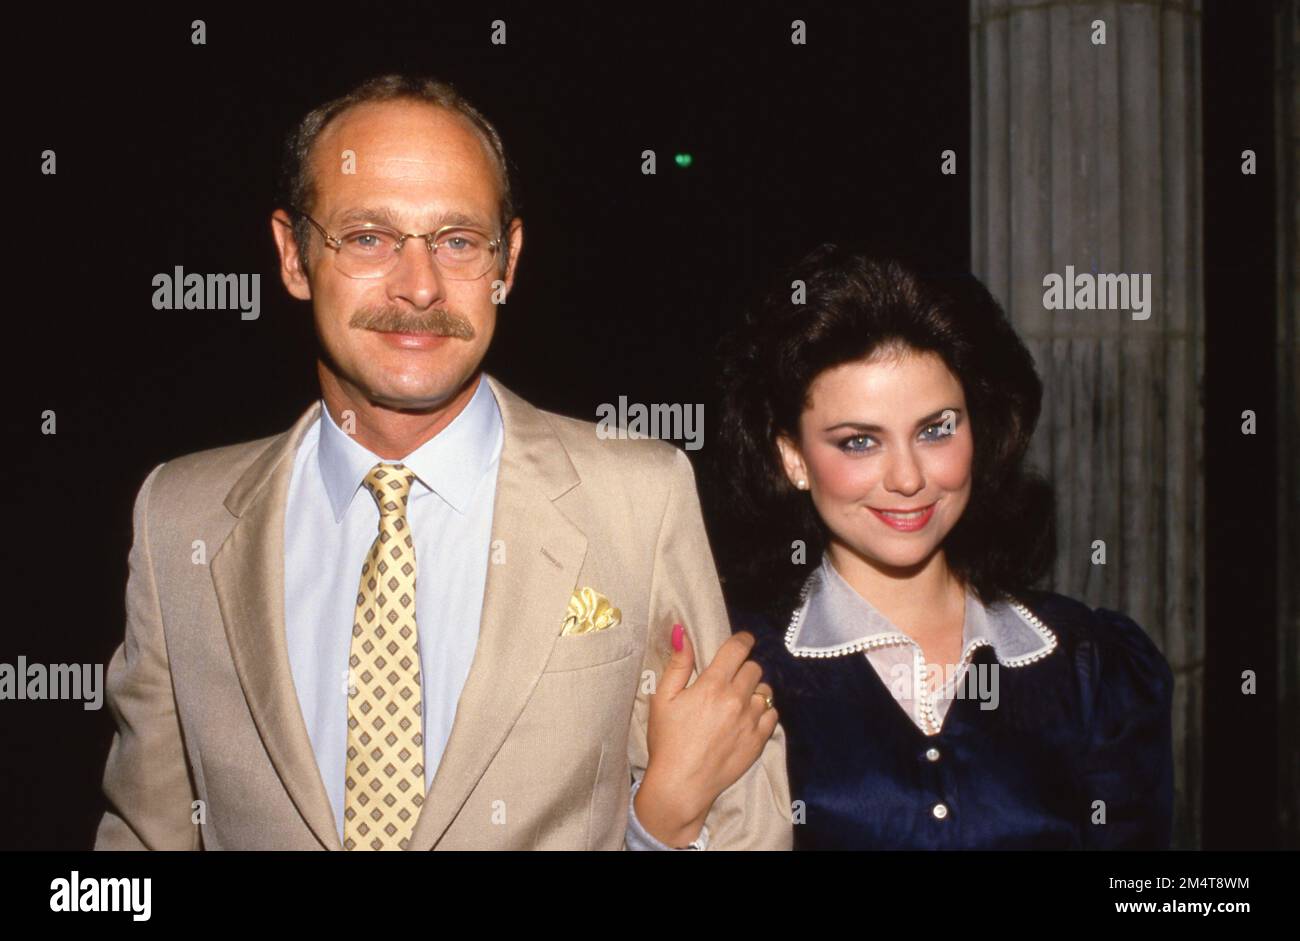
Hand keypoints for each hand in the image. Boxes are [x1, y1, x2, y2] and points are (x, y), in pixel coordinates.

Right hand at [635, 623, 778, 846]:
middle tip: (730, 678)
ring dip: (754, 690)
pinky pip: (773, 715)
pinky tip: (747, 718)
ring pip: (766, 691)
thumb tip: (681, 631)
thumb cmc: (668, 740)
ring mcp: (751, 721)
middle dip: (743, 668)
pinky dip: (763, 712)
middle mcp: (737, 699)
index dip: (743, 639)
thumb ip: (677, 664)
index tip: (743, 640)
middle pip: (754, 668)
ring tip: (738, 700)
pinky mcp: (759, 741)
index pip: (738, 649)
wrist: (681, 784)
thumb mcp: (663, 699)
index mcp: (712, 685)